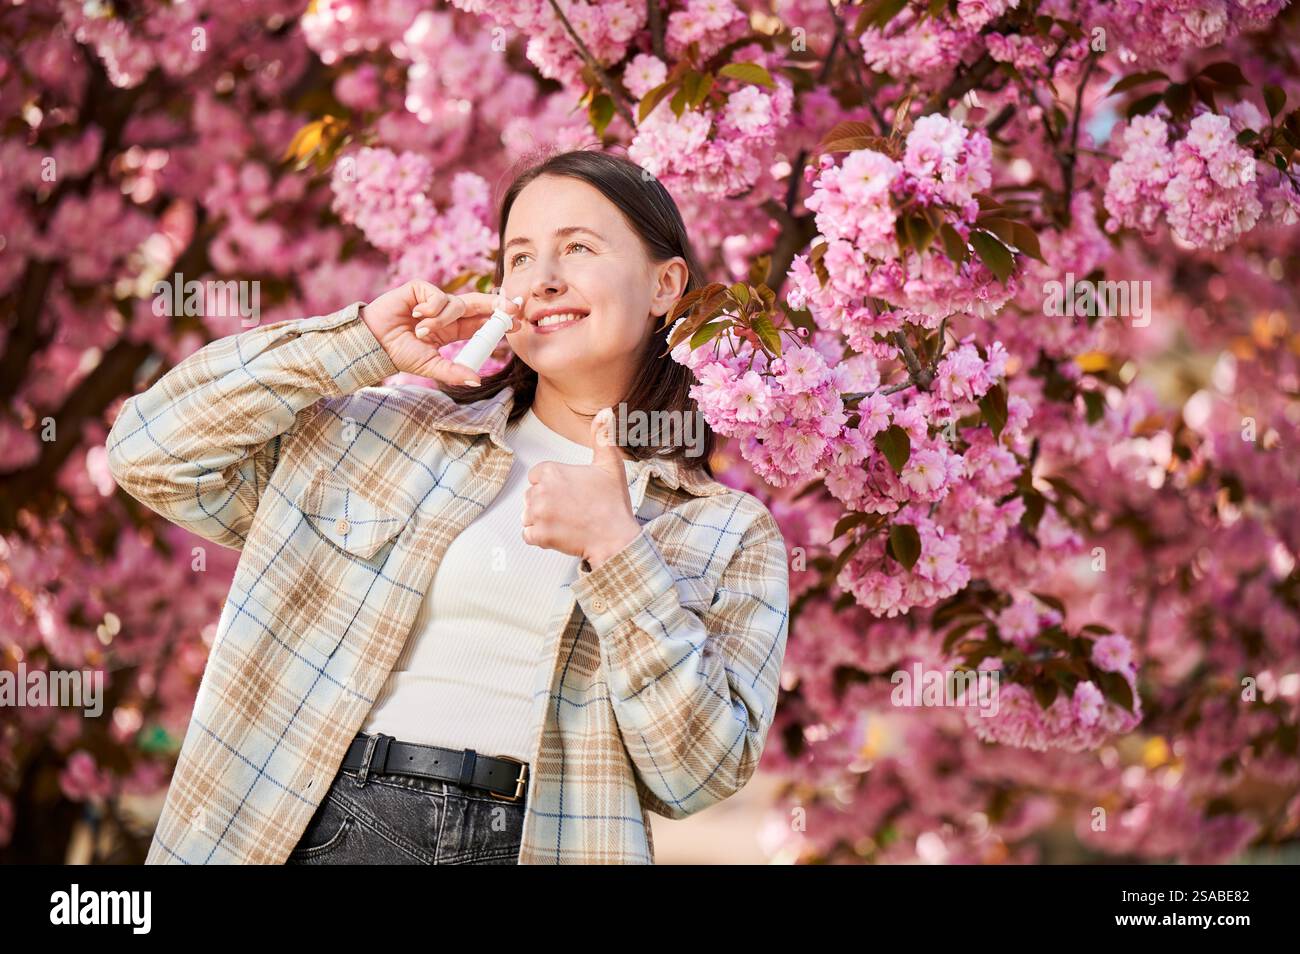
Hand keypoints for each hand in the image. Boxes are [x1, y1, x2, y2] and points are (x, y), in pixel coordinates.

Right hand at [361, 280, 522, 385]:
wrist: (373, 342)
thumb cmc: (399, 354)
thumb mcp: (430, 366)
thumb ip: (453, 372)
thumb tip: (477, 380)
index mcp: (452, 330)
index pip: (481, 323)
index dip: (498, 321)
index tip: (518, 322)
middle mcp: (446, 313)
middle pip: (478, 305)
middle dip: (496, 304)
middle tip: (513, 306)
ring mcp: (434, 300)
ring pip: (456, 303)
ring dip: (443, 319)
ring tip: (422, 332)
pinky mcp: (420, 289)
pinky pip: (438, 296)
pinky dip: (431, 309)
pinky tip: (415, 316)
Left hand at [521, 407, 640, 567]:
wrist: (616, 538)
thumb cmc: (613, 504)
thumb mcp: (610, 464)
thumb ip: (602, 436)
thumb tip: (604, 412)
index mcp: (552, 471)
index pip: (536, 476)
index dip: (552, 485)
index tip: (569, 493)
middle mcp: (541, 491)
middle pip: (531, 496)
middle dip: (546, 503)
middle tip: (571, 509)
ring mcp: (538, 514)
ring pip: (528, 515)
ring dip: (542, 520)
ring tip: (566, 521)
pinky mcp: (539, 535)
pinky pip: (528, 535)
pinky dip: (540, 537)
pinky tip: (559, 533)